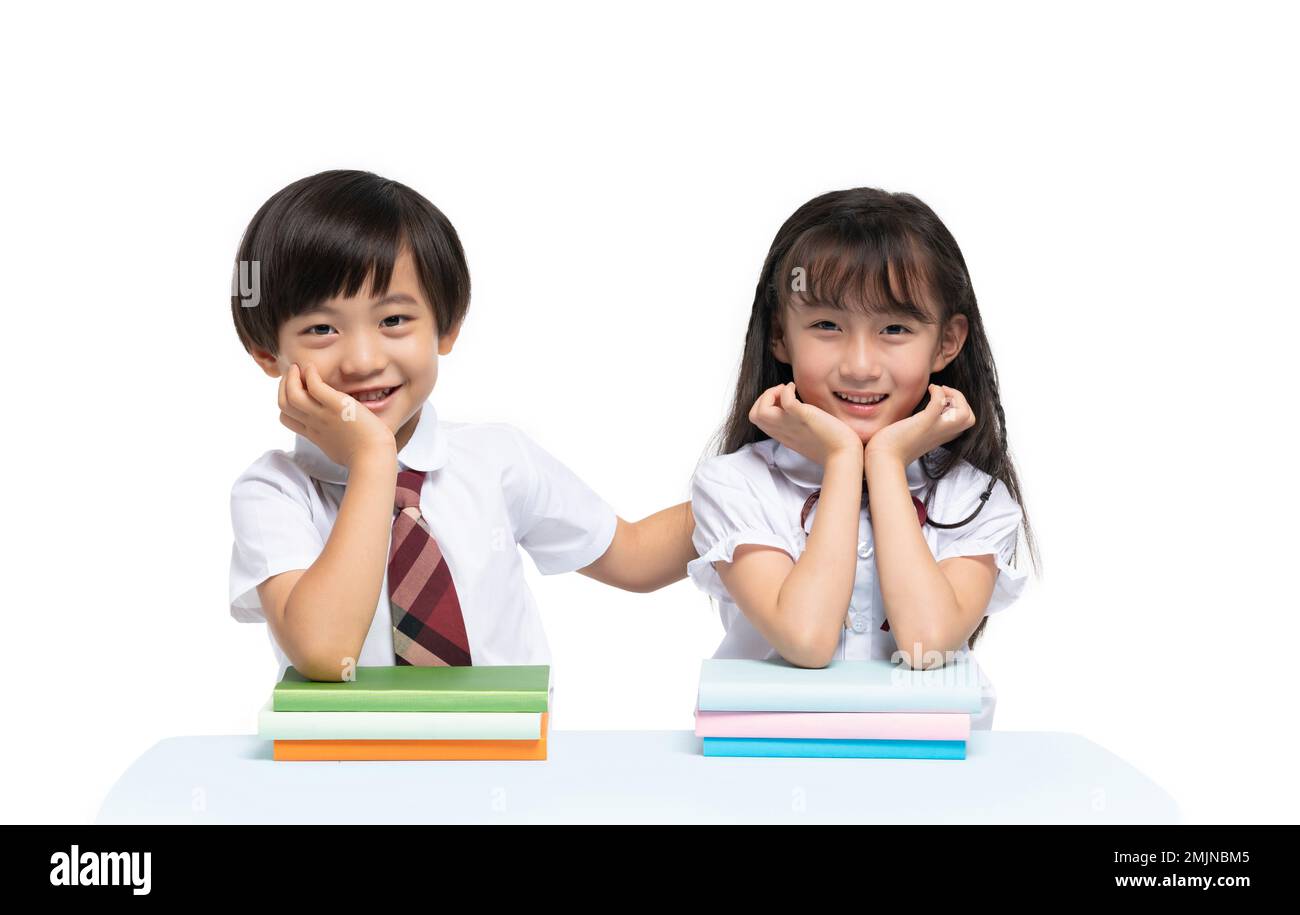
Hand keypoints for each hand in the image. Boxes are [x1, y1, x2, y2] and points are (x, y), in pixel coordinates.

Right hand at [277, 363, 396, 467]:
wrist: (374, 459)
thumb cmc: (364, 456)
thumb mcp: (340, 448)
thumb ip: (334, 438)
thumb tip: (339, 434)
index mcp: (314, 435)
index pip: (287, 418)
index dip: (286, 403)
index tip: (295, 391)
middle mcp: (314, 424)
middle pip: (283, 404)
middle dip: (283, 386)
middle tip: (293, 374)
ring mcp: (323, 415)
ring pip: (292, 395)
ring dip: (291, 378)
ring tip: (299, 368)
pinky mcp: (336, 406)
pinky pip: (314, 386)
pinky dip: (310, 374)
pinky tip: (313, 369)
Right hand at [749, 382, 862, 465]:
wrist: (844, 455)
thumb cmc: (830, 445)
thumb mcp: (804, 433)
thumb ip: (795, 423)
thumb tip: (792, 407)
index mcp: (782, 434)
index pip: (757, 419)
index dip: (764, 404)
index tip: (781, 400)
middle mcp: (782, 430)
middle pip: (753, 415)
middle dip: (764, 398)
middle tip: (782, 394)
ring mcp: (791, 424)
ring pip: (760, 411)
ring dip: (770, 394)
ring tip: (787, 390)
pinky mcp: (804, 417)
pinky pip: (786, 401)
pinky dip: (787, 390)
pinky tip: (795, 388)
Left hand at [865, 384, 974, 466]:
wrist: (883, 456)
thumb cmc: (894, 444)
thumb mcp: (917, 432)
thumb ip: (926, 423)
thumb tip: (926, 409)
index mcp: (943, 435)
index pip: (966, 420)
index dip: (960, 406)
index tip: (944, 400)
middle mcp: (943, 433)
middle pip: (970, 418)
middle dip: (962, 400)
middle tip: (944, 394)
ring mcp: (935, 428)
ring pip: (965, 414)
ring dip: (955, 396)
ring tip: (939, 390)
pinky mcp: (924, 423)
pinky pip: (940, 403)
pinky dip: (938, 391)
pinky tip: (929, 388)